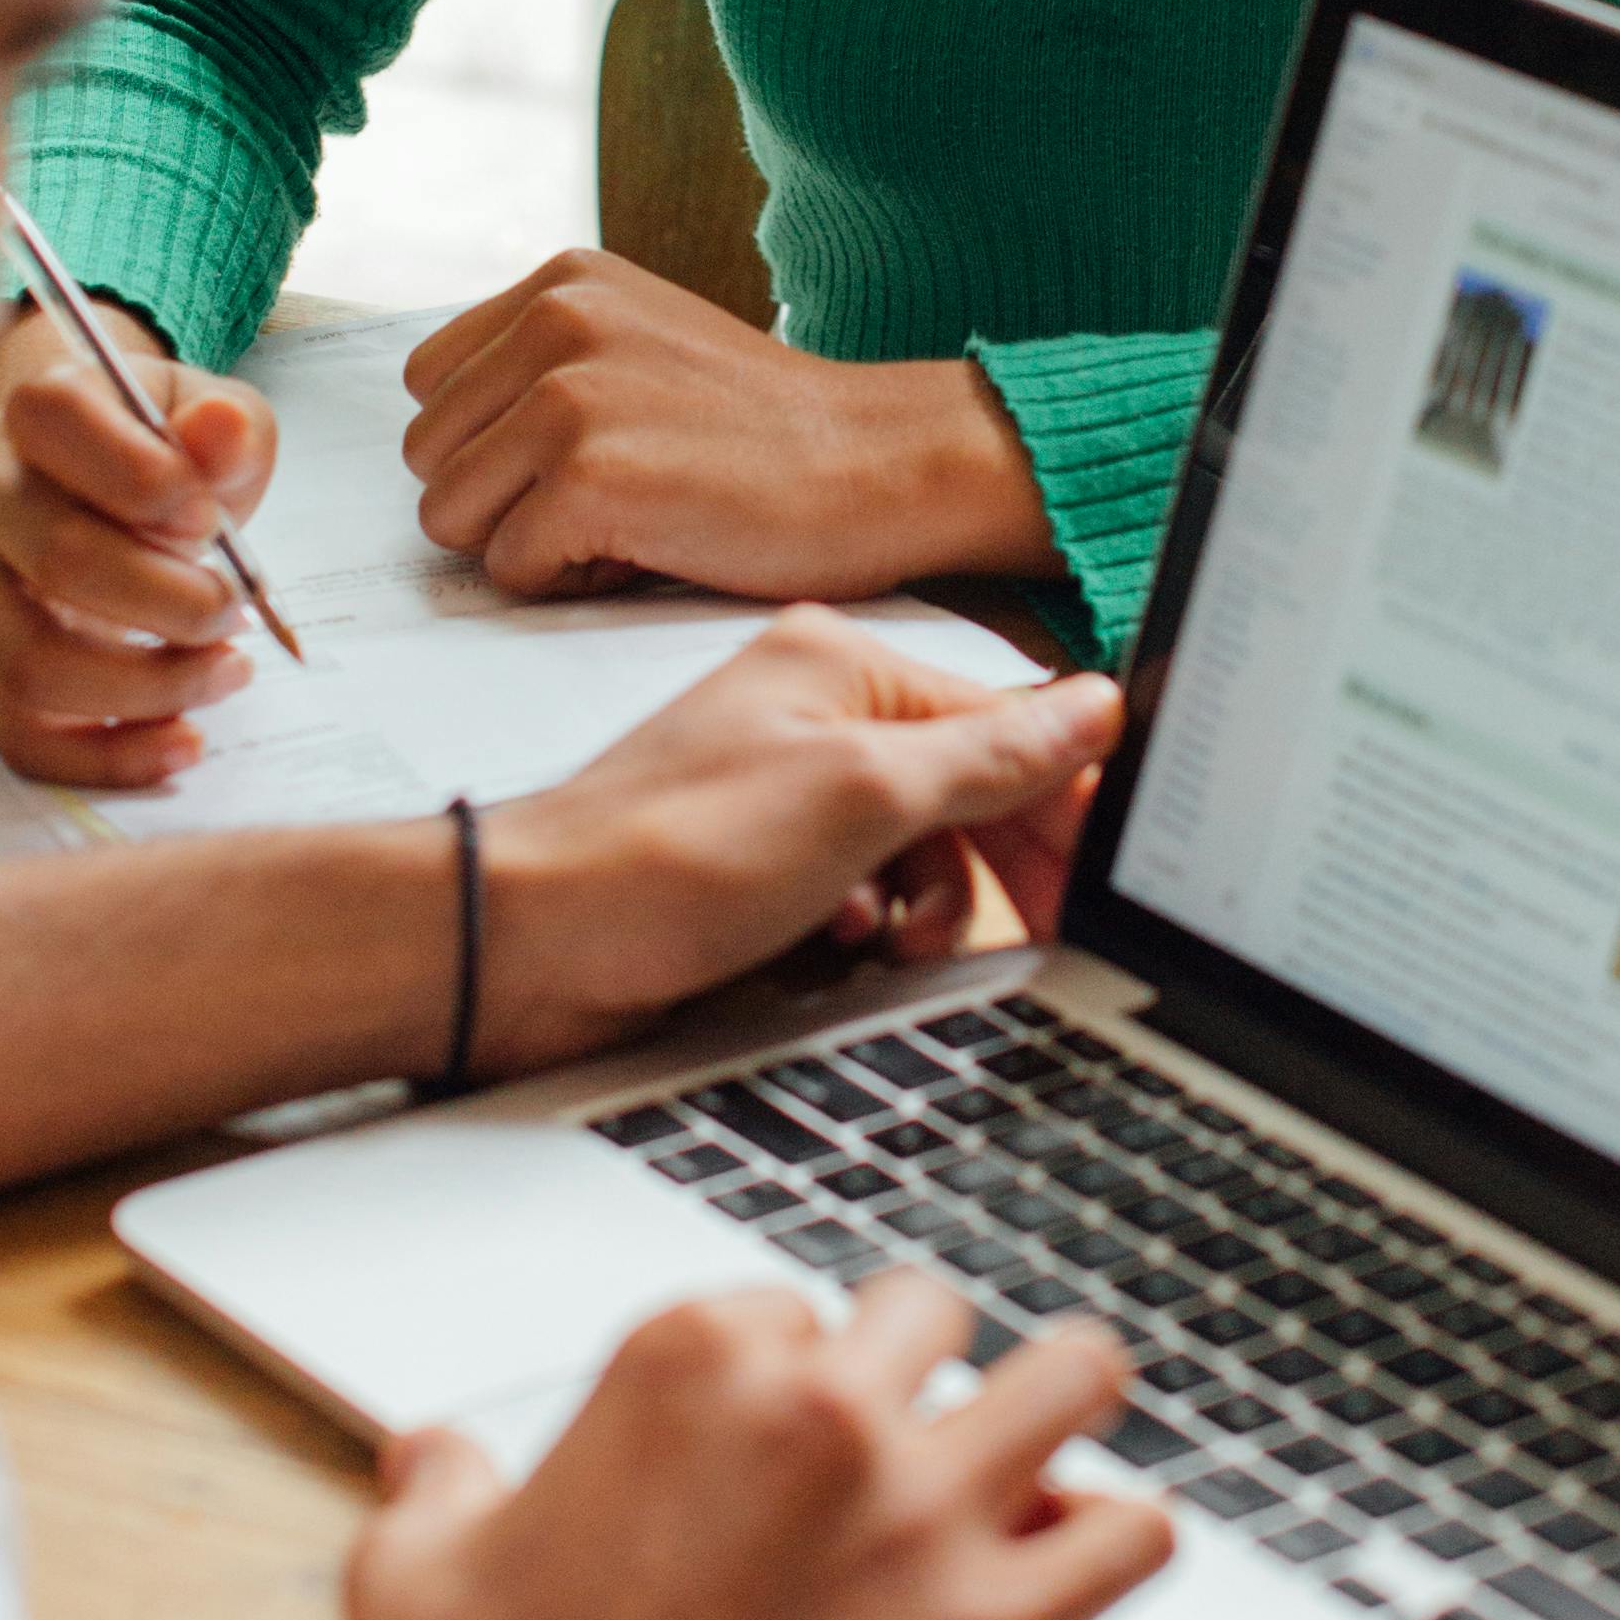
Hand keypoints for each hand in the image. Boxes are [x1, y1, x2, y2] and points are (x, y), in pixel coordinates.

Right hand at [0, 300, 276, 788]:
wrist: (90, 485)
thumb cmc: (158, 453)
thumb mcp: (212, 417)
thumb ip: (227, 428)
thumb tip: (216, 435)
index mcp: (33, 409)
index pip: (60, 423)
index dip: (149, 478)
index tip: (212, 517)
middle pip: (59, 561)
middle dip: (173, 603)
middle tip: (236, 612)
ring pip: (31, 667)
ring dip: (149, 689)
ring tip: (225, 671)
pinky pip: (22, 736)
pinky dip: (109, 757)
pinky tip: (182, 741)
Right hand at [348, 1271, 1171, 1619]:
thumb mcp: (410, 1574)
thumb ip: (441, 1484)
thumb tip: (439, 1455)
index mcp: (689, 1363)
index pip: (789, 1306)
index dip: (789, 1373)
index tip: (781, 1440)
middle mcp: (821, 1410)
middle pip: (931, 1316)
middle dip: (921, 1371)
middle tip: (909, 1440)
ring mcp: (922, 1514)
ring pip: (1075, 1377)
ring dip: (1060, 1409)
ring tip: (1045, 1457)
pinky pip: (1134, 1535)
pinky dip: (1119, 1543)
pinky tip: (1081, 1571)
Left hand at [403, 250, 1055, 602]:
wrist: (886, 464)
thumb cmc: (768, 433)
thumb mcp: (646, 345)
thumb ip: (547, 364)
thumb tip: (441, 442)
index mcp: (562, 281)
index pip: (430, 385)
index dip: (495, 446)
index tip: (591, 456)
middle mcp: (555, 320)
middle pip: (430, 457)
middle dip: (506, 501)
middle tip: (618, 497)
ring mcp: (567, 396)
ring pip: (451, 518)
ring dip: (533, 544)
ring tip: (633, 520)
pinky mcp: (588, 475)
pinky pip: (510, 569)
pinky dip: (574, 584)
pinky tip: (655, 548)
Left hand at [474, 611, 1118, 1076]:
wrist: (529, 950)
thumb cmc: (659, 859)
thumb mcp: (857, 798)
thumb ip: (987, 755)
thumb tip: (1090, 708)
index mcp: (839, 667)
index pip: (1003, 723)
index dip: (1057, 805)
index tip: (1089, 877)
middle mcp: (812, 719)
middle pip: (967, 791)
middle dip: (983, 867)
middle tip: (1017, 928)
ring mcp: (783, 796)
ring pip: (917, 858)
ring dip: (916, 910)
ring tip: (876, 938)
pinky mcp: (757, 871)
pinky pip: (859, 903)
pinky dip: (858, 937)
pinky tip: (826, 952)